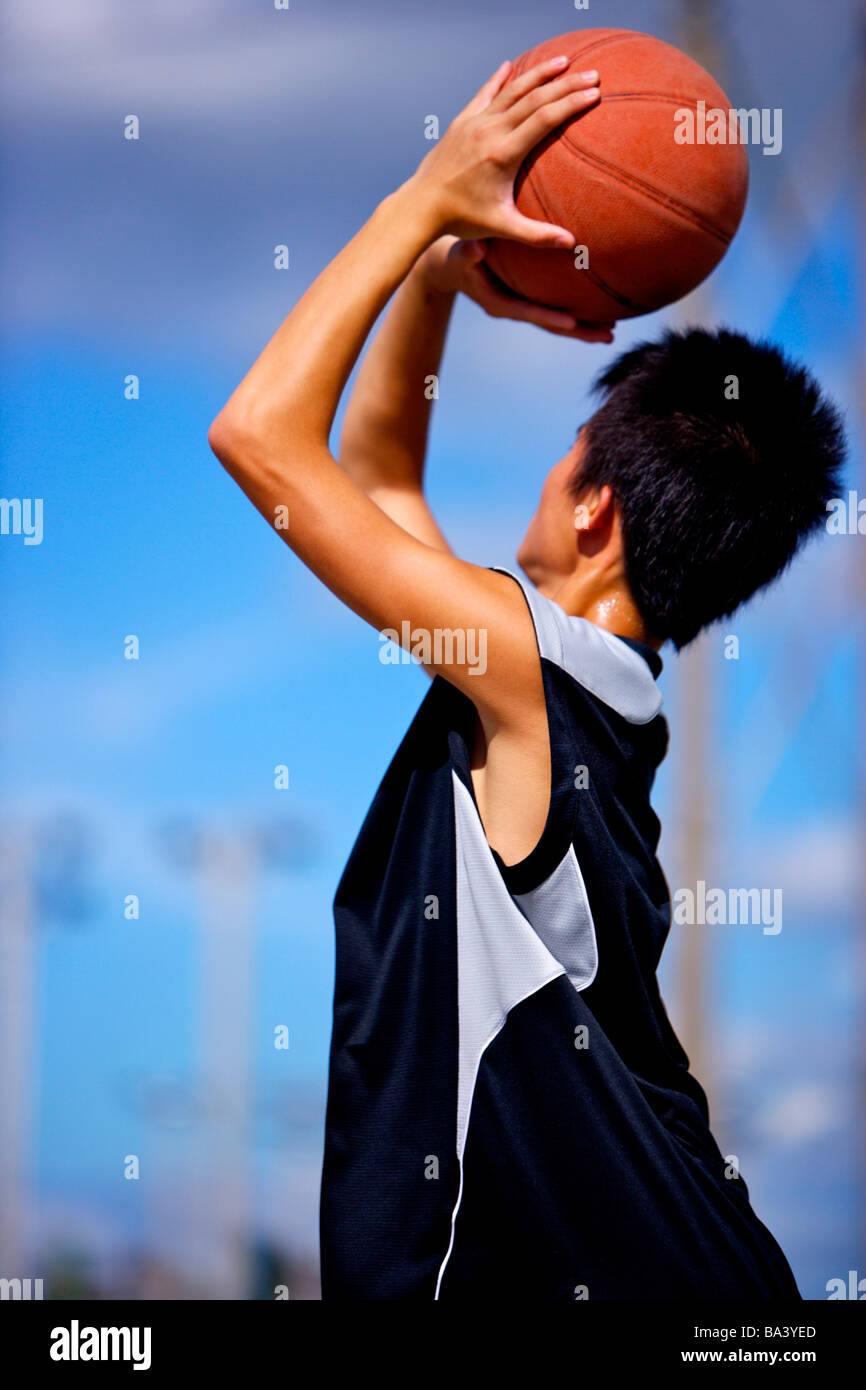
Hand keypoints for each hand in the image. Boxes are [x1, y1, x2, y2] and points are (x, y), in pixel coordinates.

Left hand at [410, 55, 599, 246]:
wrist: (420, 206)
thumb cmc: (462, 220)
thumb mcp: (502, 228)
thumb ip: (537, 235)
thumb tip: (571, 244)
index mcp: (502, 153)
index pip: (544, 118)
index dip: (572, 103)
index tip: (594, 94)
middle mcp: (489, 131)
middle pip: (534, 98)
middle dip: (567, 84)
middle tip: (594, 74)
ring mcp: (473, 122)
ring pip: (512, 89)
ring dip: (540, 73)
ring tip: (564, 61)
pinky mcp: (462, 121)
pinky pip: (485, 93)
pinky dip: (500, 78)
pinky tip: (511, 65)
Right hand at [418, 235, 614, 342]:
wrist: (451, 267)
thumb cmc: (456, 257)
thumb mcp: (459, 254)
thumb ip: (468, 253)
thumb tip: (478, 247)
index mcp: (500, 304)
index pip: (529, 313)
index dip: (550, 318)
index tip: (573, 322)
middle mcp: (515, 309)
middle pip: (550, 325)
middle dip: (580, 332)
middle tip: (609, 337)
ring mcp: (524, 306)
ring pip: (557, 321)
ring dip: (585, 328)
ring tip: (612, 332)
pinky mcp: (529, 298)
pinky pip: (556, 306)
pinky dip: (578, 310)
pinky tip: (601, 308)